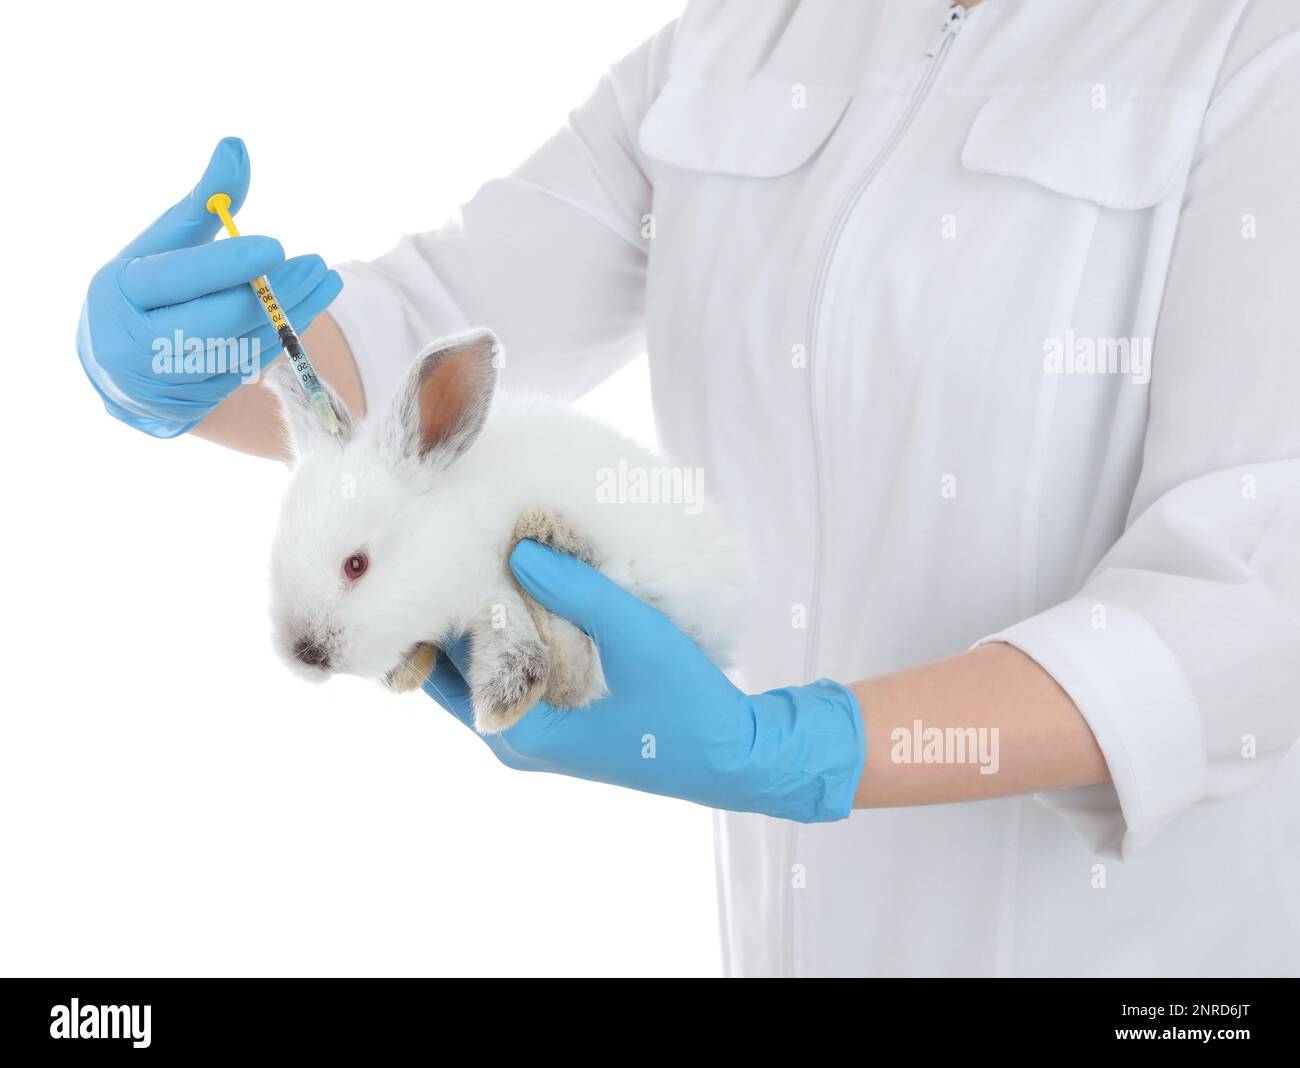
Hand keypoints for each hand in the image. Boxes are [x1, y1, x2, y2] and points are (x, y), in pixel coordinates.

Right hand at [76, 137, 342, 436]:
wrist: (119, 364)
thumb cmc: (146, 286)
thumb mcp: (163, 242)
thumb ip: (203, 201)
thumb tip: (237, 145)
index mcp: (118, 293)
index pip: (177, 278)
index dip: (227, 264)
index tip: (277, 245)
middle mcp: (136, 342)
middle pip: (218, 319)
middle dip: (274, 292)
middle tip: (317, 263)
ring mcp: (168, 378)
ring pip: (242, 345)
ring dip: (291, 313)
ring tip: (325, 279)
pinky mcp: (198, 401)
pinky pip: (250, 365)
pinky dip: (282, 334)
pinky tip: (309, 306)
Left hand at [423, 540, 865, 822]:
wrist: (735, 756)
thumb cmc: (688, 703)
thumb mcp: (636, 637)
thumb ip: (578, 591)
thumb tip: (519, 548)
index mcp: (522, 733)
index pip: (453, 661)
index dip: (449, 604)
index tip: (451, 549)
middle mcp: (515, 743)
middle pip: (457, 668)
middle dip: (459, 610)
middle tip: (460, 546)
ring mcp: (534, 738)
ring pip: (484, 672)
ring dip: (487, 622)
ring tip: (490, 560)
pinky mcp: (556, 727)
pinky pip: (513, 676)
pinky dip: (513, 637)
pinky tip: (525, 593)